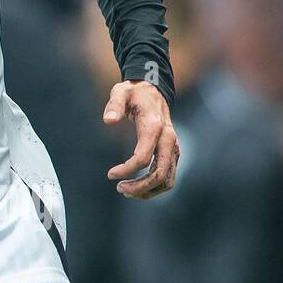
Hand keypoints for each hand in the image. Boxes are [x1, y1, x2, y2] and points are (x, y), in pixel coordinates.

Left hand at [103, 80, 178, 198]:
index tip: (110, 175)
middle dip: (140, 187)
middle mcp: (169, 139)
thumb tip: (109, 120)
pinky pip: (169, 176)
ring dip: (148, 190)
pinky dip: (155, 186)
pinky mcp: (173, 152)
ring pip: (168, 179)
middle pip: (160, 174)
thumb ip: (114, 105)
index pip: (143, 158)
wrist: (153, 91)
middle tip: (119, 189)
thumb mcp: (120, 92)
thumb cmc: (134, 93)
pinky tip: (138, 187)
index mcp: (155, 127)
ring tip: (127, 191)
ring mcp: (173, 147)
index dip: (126, 170)